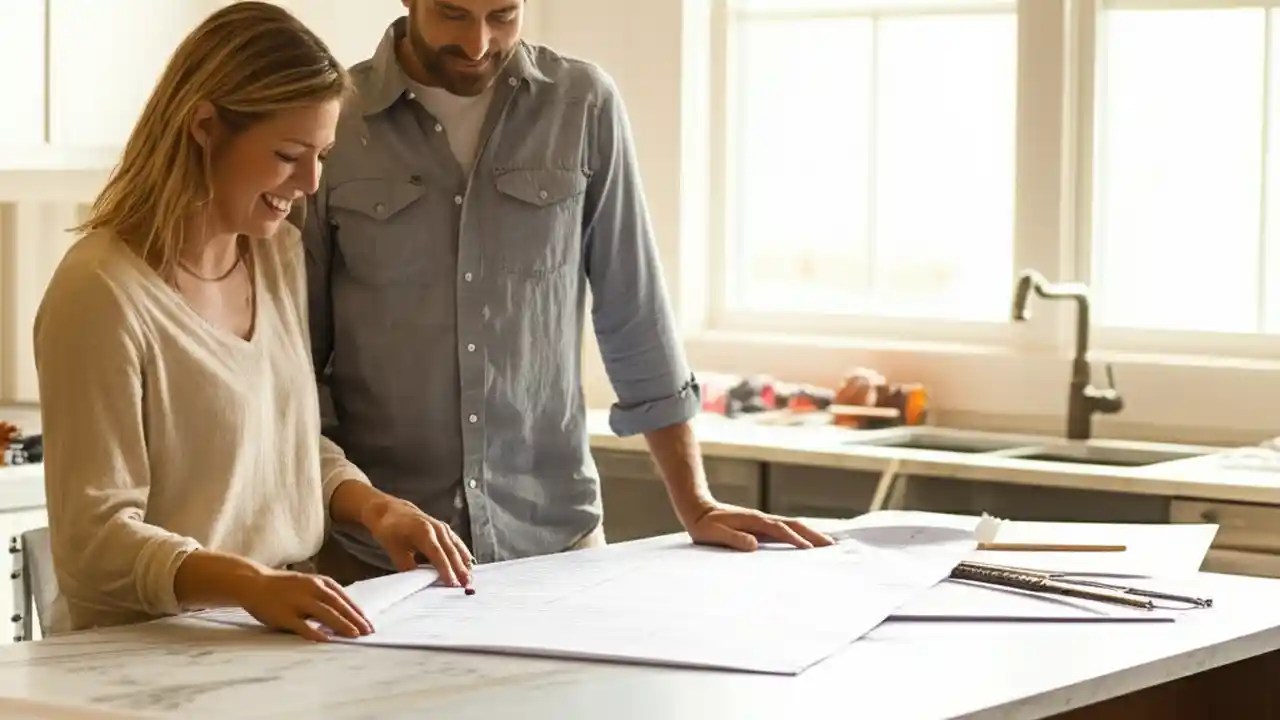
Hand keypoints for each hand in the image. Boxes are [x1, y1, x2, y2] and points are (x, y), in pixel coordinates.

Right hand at [233, 568, 372, 642]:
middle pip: (339, 606)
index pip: (344, 599)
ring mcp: (298, 601)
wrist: (255, 582)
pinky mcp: (285, 614)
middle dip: (355, 620)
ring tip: (354, 636)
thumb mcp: (309, 584)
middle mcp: (312, 589)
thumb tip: (346, 613)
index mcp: (320, 582)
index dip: (358, 612)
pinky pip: (303, 626)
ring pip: (325, 614)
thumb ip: (325, 596)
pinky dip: (315, 632)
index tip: (369, 624)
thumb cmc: (285, 586)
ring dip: (342, 625)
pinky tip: (326, 640)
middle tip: (368, 632)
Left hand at [362, 496, 473, 586]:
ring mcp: (443, 527)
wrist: (391, 511)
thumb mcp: (395, 551)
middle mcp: (437, 528)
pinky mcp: (445, 530)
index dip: (446, 570)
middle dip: (460, 569)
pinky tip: (468, 564)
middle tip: (467, 585)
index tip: (452, 584)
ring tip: (470, 578)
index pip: (438, 554)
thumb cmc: (391, 530)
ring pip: (457, 548)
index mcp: (423, 532)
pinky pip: (457, 543)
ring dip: (464, 563)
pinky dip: (463, 554)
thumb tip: (420, 583)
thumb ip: (408, 567)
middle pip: (451, 552)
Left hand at [683, 502, 835, 551]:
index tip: (810, 550)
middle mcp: (763, 519)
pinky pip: (786, 529)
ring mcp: (764, 521)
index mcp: (754, 521)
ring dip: (811, 534)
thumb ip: (733, 538)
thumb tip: (753, 545)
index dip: (795, 540)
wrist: (698, 510)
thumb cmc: (704, 526)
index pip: (780, 530)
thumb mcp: (714, 534)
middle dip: (814, 535)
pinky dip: (801, 534)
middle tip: (833, 546)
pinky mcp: (762, 526)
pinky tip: (807, 543)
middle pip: (794, 524)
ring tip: (829, 544)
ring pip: (793, 525)